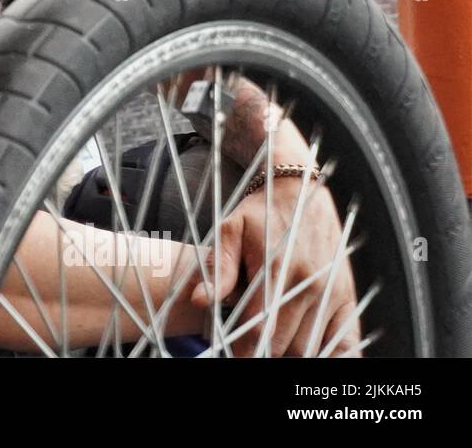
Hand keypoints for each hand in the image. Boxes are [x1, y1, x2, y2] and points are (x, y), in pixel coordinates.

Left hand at [191, 175, 359, 356]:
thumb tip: (200, 300)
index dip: (244, 351)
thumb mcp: (231, 229)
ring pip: (312, 346)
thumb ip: (218, 267)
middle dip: (263, 356)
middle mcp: (309, 284)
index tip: (231, 357)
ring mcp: (332, 292)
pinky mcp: (347, 295)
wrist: (300, 188)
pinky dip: (331, 355)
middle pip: (286, 344)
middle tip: (247, 356)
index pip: (260, 328)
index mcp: (277, 269)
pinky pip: (346, 339)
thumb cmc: (260, 211)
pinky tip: (312, 358)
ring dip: (291, 356)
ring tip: (270, 355)